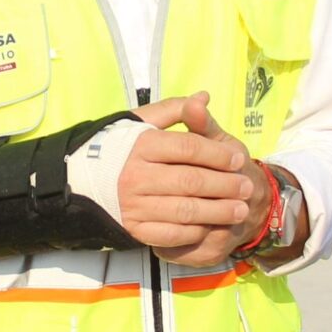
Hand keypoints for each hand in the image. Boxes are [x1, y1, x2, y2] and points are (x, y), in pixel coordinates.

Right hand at [120, 94, 263, 265]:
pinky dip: (194, 231)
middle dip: (225, 185)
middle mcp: (136, 175)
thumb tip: (204, 97)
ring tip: (240, 210)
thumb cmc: (122, 148)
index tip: (239, 159)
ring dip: (218, 212)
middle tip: (247, 188)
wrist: (84, 181)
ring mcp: (134, 205)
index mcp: (141, 146)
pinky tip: (211, 225)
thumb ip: (174, 109)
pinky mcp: (134, 228)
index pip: (189, 148)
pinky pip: (171, 234)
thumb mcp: (143, 122)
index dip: (218, 154)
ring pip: (186, 210)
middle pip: (191, 181)